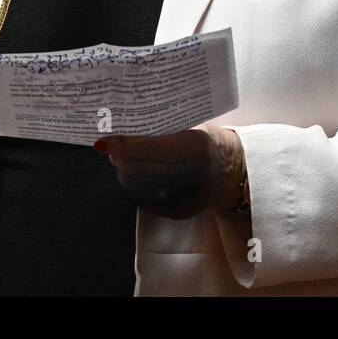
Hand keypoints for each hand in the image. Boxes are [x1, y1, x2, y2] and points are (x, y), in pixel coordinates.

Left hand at [94, 126, 245, 219]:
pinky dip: (135, 186)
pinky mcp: (178, 213)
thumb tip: (125, 125)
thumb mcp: (192, 126)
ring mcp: (183, 199)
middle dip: (120, 158)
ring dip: (125, 172)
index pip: (149, 149)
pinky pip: (144, 200)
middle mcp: (190, 176)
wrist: (234, 173)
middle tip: (110, 146)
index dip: (123, 145)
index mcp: (196, 149)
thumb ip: (162, 129)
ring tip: (122, 159)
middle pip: (139, 170)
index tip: (103, 140)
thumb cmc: (209, 142)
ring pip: (137, 187)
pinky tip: (135, 174)